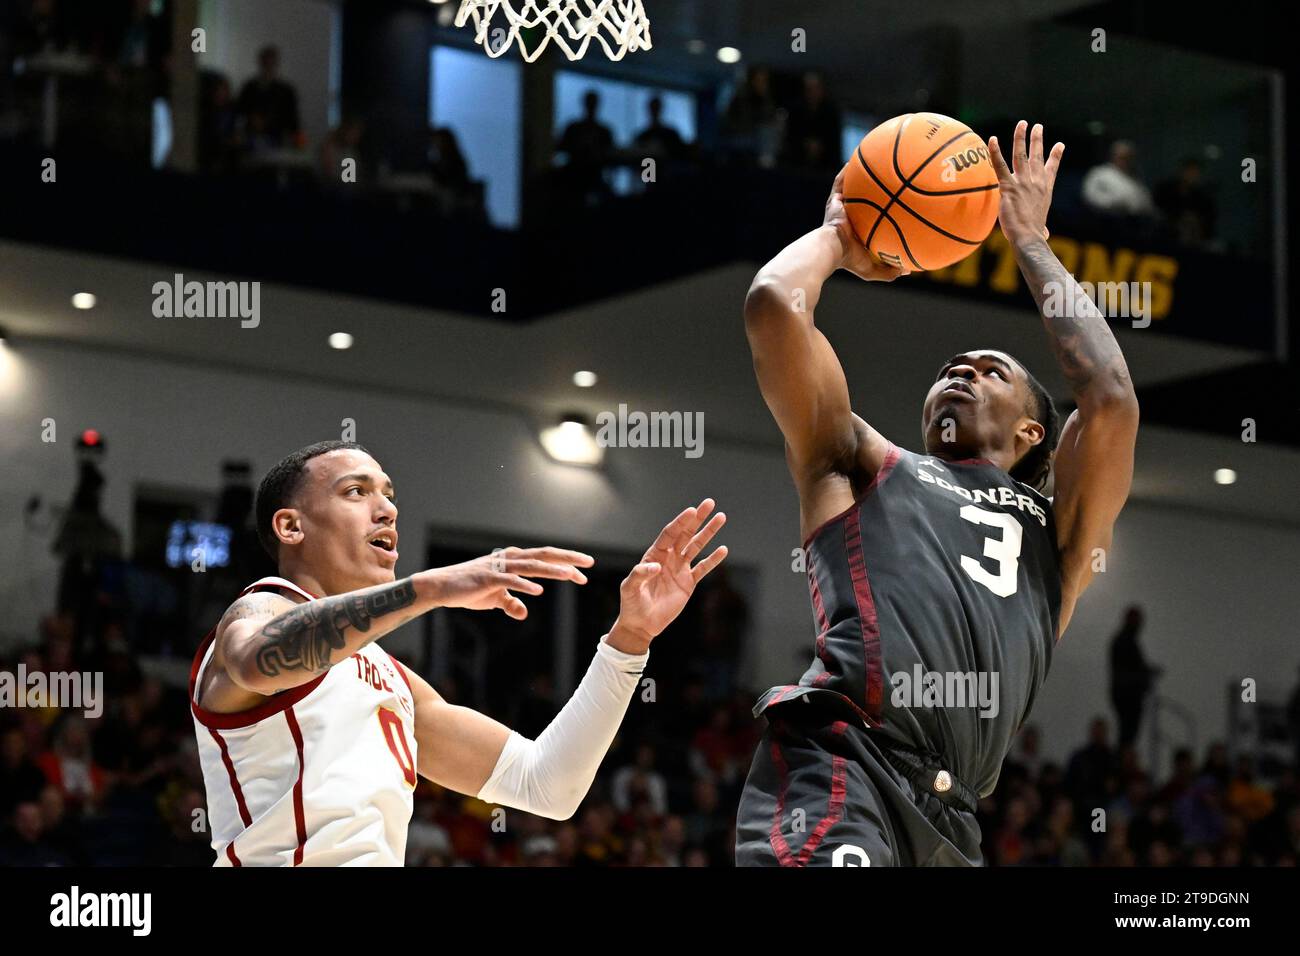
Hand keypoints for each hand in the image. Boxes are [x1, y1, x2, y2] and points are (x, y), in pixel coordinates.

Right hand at [419, 546, 593, 619]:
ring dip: (552, 570)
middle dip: (568, 559)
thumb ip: (511, 603)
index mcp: (513, 561)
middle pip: (544, 556)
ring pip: (531, 566)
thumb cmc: (468, 590)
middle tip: (589, 563)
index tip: (584, 573)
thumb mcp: (494, 599)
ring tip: (571, 575)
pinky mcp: (486, 578)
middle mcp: (509, 559)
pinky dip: (524, 585)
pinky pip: (509, 581)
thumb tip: (524, 613)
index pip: (545, 559)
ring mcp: (498, 567)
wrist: (440, 588)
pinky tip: (539, 591)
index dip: (565, 564)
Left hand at [607, 499, 727, 653]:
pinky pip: (703, 568)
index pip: (669, 534)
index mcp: (654, 555)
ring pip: (697, 547)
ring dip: (708, 533)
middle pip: (685, 534)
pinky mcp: (688, 583)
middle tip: (709, 503)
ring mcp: (680, 569)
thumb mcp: (630, 588)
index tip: (691, 511)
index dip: (680, 523)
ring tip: (721, 517)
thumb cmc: (632, 604)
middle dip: (697, 519)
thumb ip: (640, 575)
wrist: (641, 624)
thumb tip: (656, 566)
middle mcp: (668, 558)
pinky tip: (723, 550)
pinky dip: (713, 560)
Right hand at [823, 164, 908, 281]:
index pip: (869, 217)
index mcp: (855, 231)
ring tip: (871, 159)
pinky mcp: (833, 200)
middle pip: (862, 198)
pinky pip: (841, 181)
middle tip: (887, 177)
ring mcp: (839, 207)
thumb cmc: (847, 260)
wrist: (829, 250)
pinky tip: (857, 156)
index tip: (893, 203)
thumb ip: (889, 270)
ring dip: (858, 174)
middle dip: (872, 189)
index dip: (879, 210)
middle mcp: (848, 216)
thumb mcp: (871, 269)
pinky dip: (847, 170)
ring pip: (850, 187)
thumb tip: (908, 270)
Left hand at [988, 121, 1063, 245]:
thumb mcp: (1041, 228)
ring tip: (1022, 124)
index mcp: (1045, 190)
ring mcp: (1023, 182)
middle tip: (1038, 126)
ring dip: (1021, 137)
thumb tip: (1045, 236)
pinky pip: (1000, 166)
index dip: (1055, 156)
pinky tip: (992, 139)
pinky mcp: (1008, 186)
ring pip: (1021, 154)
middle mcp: (1036, 182)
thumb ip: (1042, 228)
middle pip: (1037, 156)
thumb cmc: (1033, 236)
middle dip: (1037, 139)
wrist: (1028, 237)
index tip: (1060, 145)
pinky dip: (995, 152)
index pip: (1051, 169)